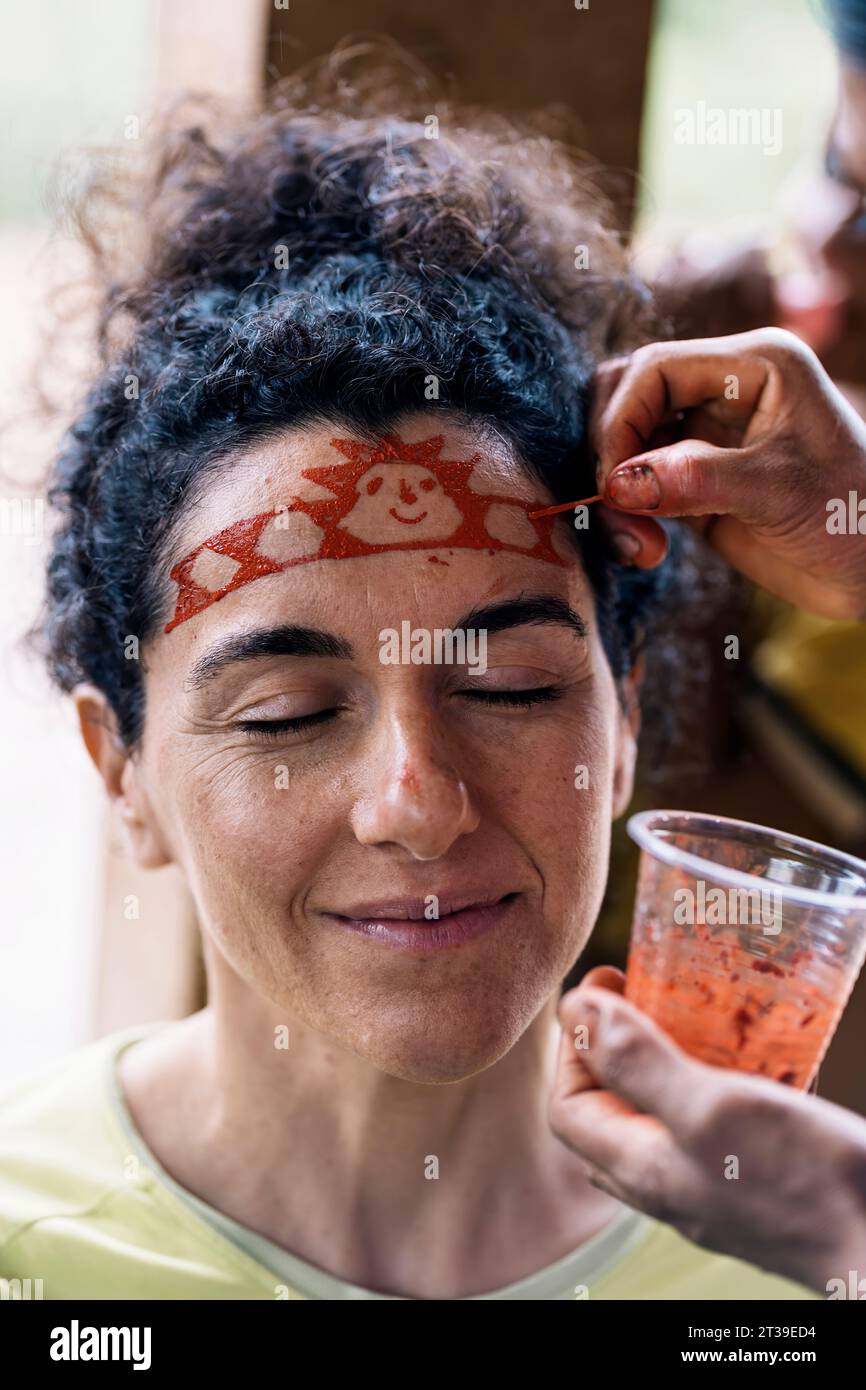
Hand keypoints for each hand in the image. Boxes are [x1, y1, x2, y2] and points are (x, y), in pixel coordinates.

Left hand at [549, 966, 865, 1294]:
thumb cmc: (803, 1180)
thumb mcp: (709, 1107)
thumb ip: (637, 1063)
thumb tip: (573, 1011)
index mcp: (643, 1169)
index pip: (569, 1107)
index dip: (573, 1045)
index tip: (603, 990)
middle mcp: (671, 1184)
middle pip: (611, 1111)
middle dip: (614, 1046)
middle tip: (640, 994)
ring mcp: (715, 1187)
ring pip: (666, 1116)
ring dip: (667, 1059)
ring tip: (693, 1013)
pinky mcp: (759, 1180)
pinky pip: (717, 1125)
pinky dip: (720, 1081)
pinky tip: (752, 1054)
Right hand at [590, 328, 865, 619]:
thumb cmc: (853, 515)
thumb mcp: (778, 492)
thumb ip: (696, 479)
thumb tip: (617, 484)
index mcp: (753, 366)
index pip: (655, 370)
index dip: (621, 422)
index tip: (614, 485)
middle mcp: (723, 392)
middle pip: (626, 399)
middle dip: (610, 458)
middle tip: (617, 517)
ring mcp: (705, 439)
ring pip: (623, 447)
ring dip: (614, 497)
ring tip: (638, 550)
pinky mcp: (693, 485)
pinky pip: (635, 488)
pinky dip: (625, 518)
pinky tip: (644, 553)